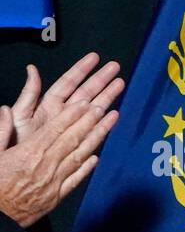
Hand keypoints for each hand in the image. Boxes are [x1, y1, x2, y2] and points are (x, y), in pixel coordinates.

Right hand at [0, 99, 117, 227]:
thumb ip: (0, 131)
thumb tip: (6, 110)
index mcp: (28, 153)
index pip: (55, 130)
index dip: (72, 116)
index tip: (85, 104)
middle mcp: (46, 166)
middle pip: (72, 140)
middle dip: (89, 122)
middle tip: (102, 108)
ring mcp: (54, 181)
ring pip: (79, 156)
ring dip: (95, 139)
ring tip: (107, 126)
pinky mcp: (57, 196)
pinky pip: (76, 179)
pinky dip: (87, 167)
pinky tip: (96, 157)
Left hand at [9, 52, 123, 144]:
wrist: (20, 173)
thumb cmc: (16, 142)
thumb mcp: (19, 115)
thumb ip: (28, 94)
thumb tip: (32, 69)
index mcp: (48, 105)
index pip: (68, 83)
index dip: (81, 70)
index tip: (95, 58)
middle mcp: (63, 115)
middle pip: (85, 93)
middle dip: (101, 79)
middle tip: (116, 67)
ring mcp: (72, 129)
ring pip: (93, 109)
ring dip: (107, 96)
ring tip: (121, 83)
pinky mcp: (78, 144)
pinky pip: (93, 132)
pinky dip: (104, 124)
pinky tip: (115, 115)